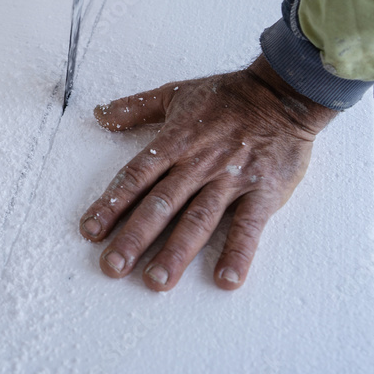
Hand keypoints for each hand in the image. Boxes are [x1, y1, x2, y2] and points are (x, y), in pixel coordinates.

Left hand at [80, 55, 339, 290]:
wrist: (283, 93)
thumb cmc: (226, 95)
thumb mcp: (175, 94)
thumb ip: (136, 108)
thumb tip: (100, 115)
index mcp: (174, 142)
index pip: (135, 177)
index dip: (111, 204)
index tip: (90, 231)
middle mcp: (197, 164)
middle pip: (160, 204)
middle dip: (134, 237)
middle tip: (113, 266)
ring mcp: (230, 179)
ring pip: (198, 219)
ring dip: (176, 251)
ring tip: (156, 280)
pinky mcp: (263, 191)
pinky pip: (249, 225)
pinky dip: (238, 252)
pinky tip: (226, 279)